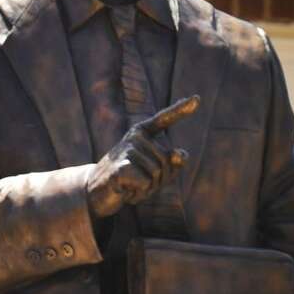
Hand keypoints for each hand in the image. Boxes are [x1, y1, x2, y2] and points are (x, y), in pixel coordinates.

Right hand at [86, 94, 199, 219]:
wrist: (96, 192)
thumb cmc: (130, 180)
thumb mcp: (154, 173)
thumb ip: (172, 164)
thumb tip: (181, 154)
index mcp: (143, 133)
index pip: (164, 119)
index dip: (181, 110)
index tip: (197, 99)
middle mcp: (136, 137)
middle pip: (166, 162)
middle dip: (159, 180)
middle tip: (138, 182)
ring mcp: (127, 149)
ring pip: (157, 174)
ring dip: (148, 189)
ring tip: (131, 185)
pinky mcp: (121, 166)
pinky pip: (146, 183)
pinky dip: (139, 193)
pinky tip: (125, 191)